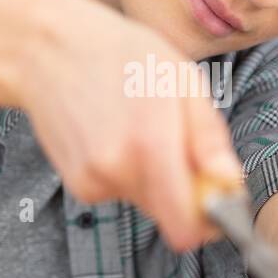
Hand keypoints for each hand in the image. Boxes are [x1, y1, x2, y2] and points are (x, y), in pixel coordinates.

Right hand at [17, 0, 241, 252]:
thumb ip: (209, 138)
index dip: (209, 219)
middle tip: (175, 139)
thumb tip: (229, 183)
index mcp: (150, 145)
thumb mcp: (181, 79)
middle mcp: (117, 171)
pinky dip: (125, 171)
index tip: (216, 195)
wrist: (47, 50)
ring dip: (153, 175)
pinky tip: (113, 133)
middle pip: (171, 215)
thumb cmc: (118, 54)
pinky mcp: (77, 184)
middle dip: (183, 189)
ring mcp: (92, 181)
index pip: (185, 227)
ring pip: (147, 200)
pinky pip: (120, 191)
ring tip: (136, 126)